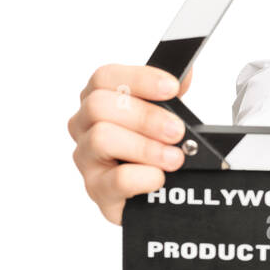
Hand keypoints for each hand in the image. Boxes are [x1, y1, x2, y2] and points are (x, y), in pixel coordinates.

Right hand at [68, 64, 193, 223]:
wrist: (151, 193)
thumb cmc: (150, 150)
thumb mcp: (161, 117)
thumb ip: (168, 96)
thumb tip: (184, 75)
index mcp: (97, 99)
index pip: (105, 77)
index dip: (139, 79)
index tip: (171, 88)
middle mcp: (84, 126)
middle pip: (99, 106)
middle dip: (145, 116)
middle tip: (176, 130)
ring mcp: (86, 159)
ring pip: (102, 139)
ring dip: (145, 147)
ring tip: (174, 158)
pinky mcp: (97, 190)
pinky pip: (115, 180)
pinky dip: (143, 177)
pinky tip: (159, 177)